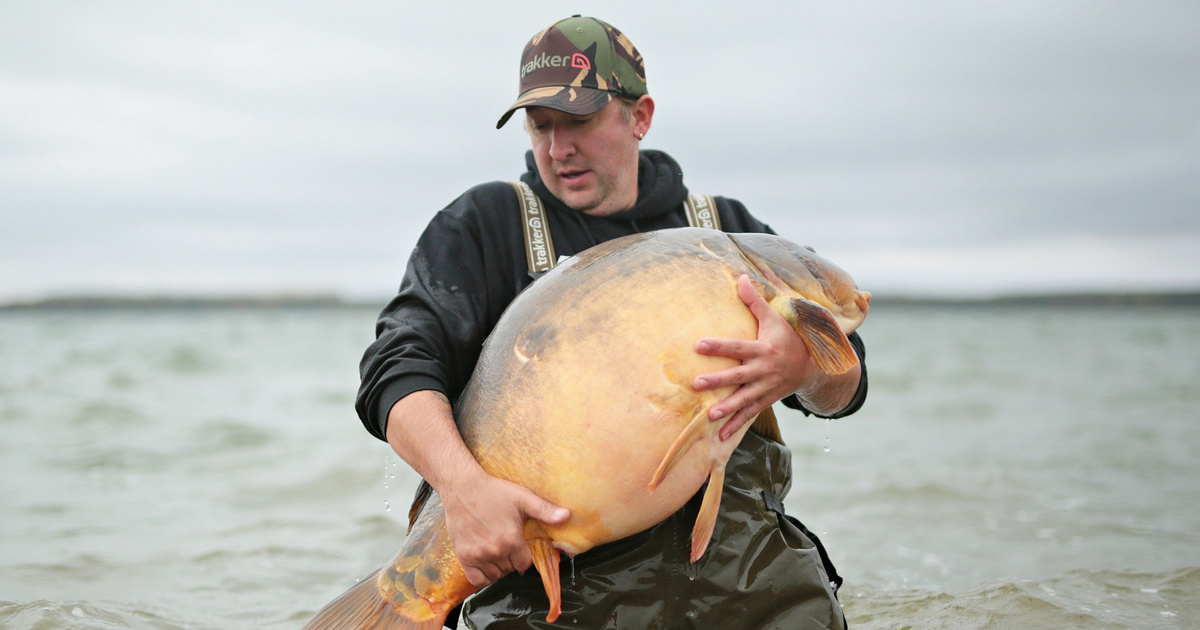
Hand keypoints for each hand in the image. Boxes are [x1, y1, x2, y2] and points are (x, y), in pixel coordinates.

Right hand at [441, 470, 569, 586]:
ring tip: (498, 553)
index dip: (525, 555)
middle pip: (510, 569)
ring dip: (499, 568)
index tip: (520, 546)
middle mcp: (495, 550)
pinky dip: (483, 576)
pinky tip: (486, 564)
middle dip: (512, 560)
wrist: (462, 487)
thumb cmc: (493, 491)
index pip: (525, 563)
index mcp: (511, 539)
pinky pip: (477, 579)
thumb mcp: (522, 497)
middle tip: (508, 545)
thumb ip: (545, 510)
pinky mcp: (464, 556)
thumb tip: (567, 516)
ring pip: (495, 576)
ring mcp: (477, 555)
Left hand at [693, 275, 818, 440]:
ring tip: (709, 416)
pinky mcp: (766, 400)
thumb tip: (741, 277)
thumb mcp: (774, 319)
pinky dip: (736, 425)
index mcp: (764, 349)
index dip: (719, 346)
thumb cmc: (788, 337)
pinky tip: (719, 435)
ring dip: (727, 409)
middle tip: (697, 383)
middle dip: (719, 381)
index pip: (738, 347)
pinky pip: (750, 414)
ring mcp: (766, 388)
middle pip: (738, 376)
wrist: (813, 365)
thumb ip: (755, 302)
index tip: (698, 345)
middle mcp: (764, 370)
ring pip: (744, 400)